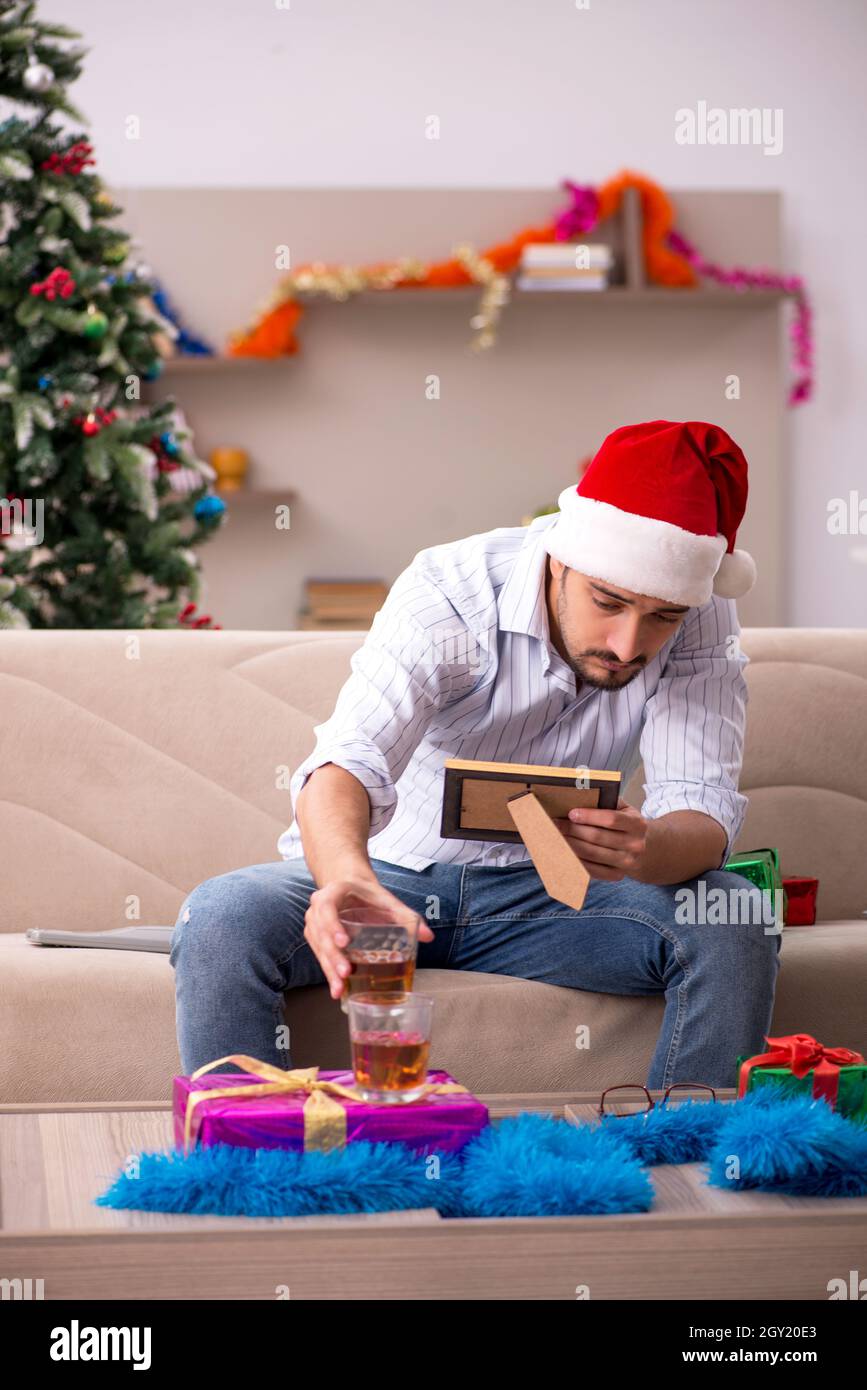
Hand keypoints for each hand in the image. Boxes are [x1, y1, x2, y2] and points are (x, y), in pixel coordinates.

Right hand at [303, 876, 433, 1001]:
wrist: (352, 889)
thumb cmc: (369, 895)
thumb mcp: (387, 901)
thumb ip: (407, 916)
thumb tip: (428, 936)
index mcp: (333, 892)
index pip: (327, 907)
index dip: (332, 925)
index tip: (344, 942)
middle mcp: (318, 908)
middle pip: (320, 933)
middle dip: (333, 955)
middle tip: (346, 972)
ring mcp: (314, 924)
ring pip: (318, 948)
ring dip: (328, 968)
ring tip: (340, 988)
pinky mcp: (316, 939)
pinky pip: (320, 956)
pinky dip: (328, 972)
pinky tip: (338, 989)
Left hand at [555, 798, 648, 880]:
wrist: (643, 847)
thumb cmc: (625, 823)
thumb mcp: (623, 809)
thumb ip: (606, 802)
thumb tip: (576, 797)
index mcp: (638, 824)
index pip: (611, 819)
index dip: (589, 816)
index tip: (571, 813)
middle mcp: (635, 845)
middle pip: (597, 837)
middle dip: (573, 829)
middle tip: (555, 824)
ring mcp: (627, 862)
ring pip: (592, 853)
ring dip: (570, 844)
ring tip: (556, 836)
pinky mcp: (618, 875)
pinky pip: (592, 870)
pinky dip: (576, 860)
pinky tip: (565, 851)